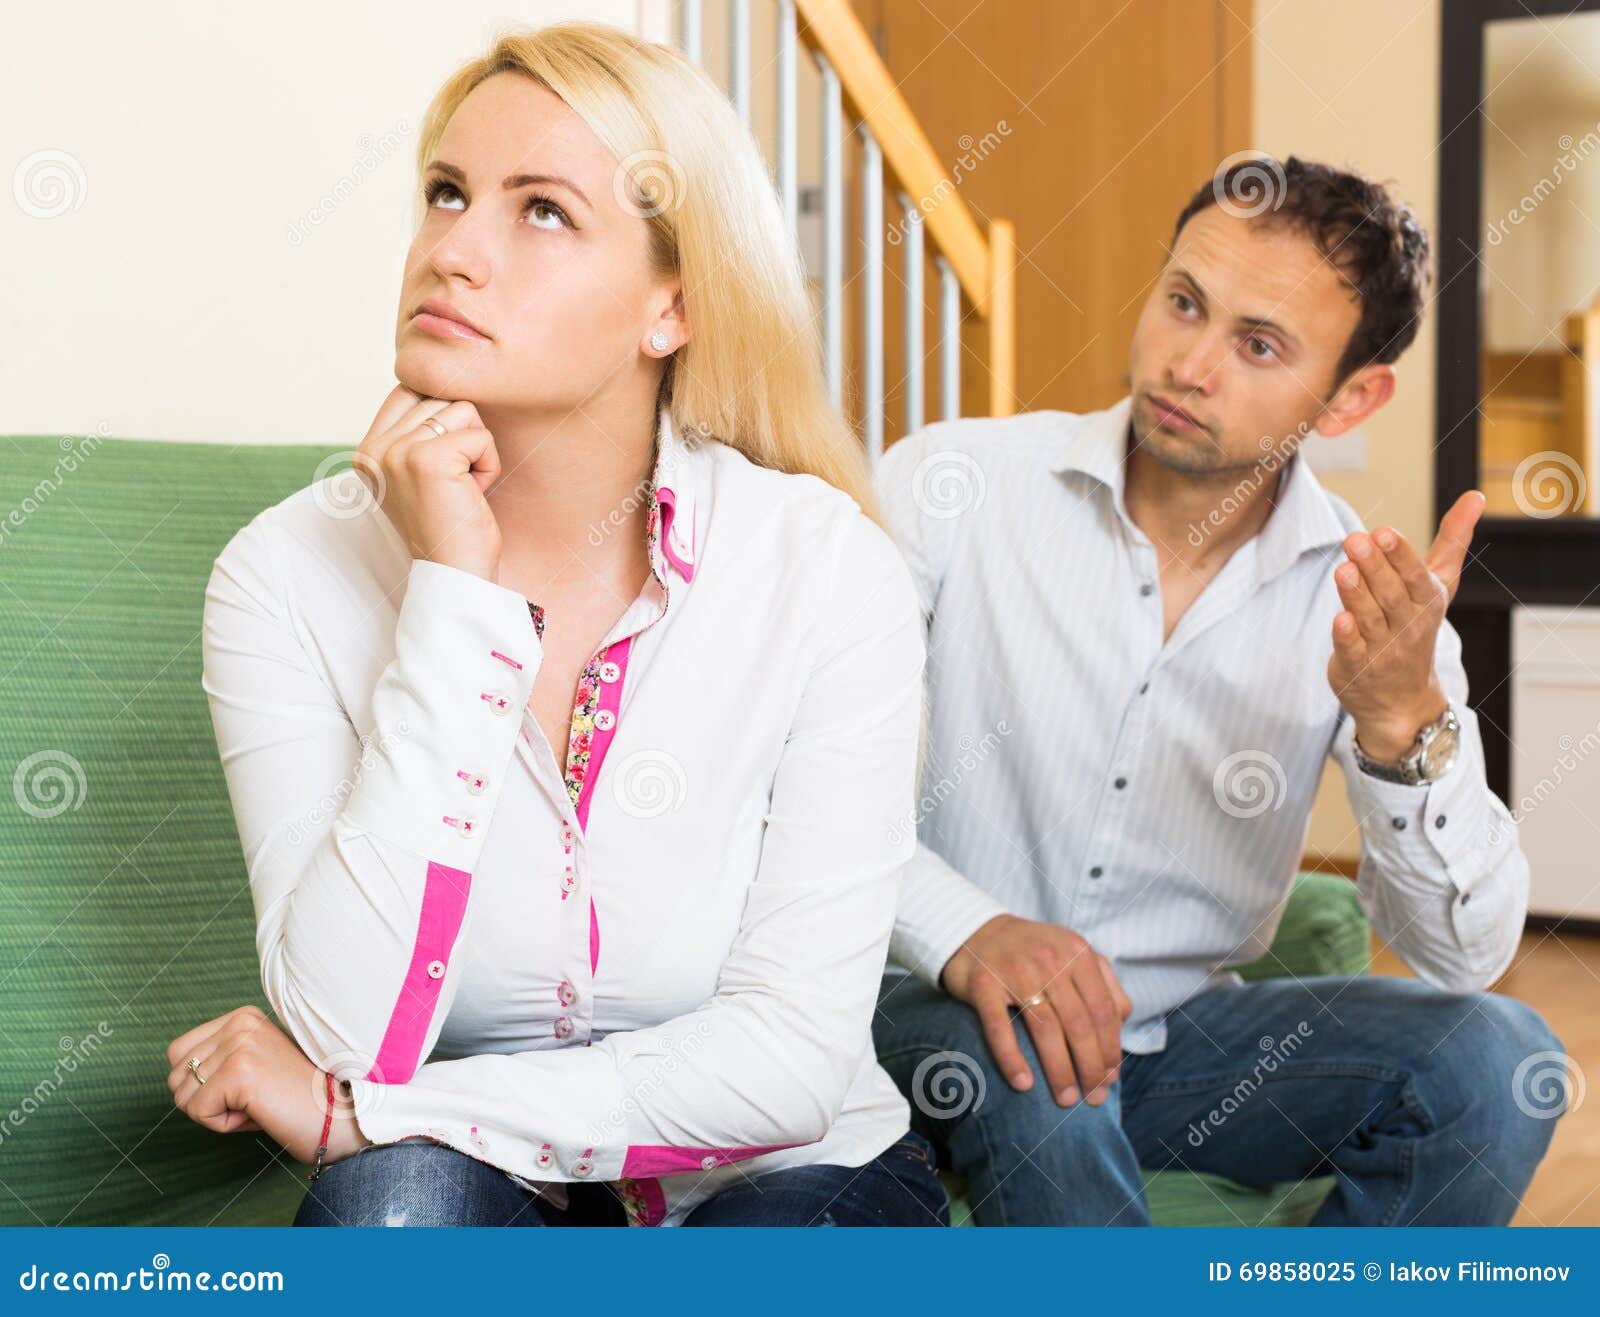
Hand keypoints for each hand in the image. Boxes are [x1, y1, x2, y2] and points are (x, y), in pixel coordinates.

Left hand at [165, 1005, 370, 1167]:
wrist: (335, 1116)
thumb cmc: (292, 1100)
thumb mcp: (251, 1063)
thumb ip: (217, 1058)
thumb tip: (176, 1075)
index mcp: (242, 1017)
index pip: (177, 1053)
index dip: (202, 1084)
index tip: (244, 1088)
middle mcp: (240, 1023)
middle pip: (175, 1076)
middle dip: (206, 1100)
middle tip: (251, 1100)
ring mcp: (240, 1044)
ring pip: (184, 1096)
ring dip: (216, 1113)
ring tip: (256, 1105)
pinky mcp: (239, 1071)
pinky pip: (198, 1111)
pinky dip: (222, 1124)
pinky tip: (256, 1113)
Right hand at [354, 384, 505, 582]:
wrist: (456, 576)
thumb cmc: (451, 525)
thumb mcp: (421, 473)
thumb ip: (417, 430)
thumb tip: (443, 380)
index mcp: (367, 450)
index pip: (410, 390)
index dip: (443, 419)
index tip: (446, 467)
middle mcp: (375, 449)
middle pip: (440, 397)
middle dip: (463, 438)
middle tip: (455, 485)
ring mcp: (397, 453)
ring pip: (463, 411)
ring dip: (477, 451)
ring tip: (462, 489)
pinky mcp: (428, 460)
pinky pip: (480, 436)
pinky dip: (489, 465)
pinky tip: (472, 495)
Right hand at [940, 915, 1132, 1105]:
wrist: (974, 931)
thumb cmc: (1032, 952)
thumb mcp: (1072, 954)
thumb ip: (1103, 982)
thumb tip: (1121, 1025)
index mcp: (1077, 953)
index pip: (1104, 1010)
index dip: (1111, 1049)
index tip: (1111, 1079)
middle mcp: (1049, 959)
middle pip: (1079, 1024)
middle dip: (1090, 1068)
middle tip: (1093, 1098)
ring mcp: (1015, 970)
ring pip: (1045, 1029)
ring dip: (1059, 1071)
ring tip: (1066, 1099)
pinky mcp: (983, 984)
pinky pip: (1000, 1028)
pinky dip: (1012, 1060)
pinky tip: (1024, 1085)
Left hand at [1328, 491, 1484, 760]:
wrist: (1403, 700)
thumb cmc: (1416, 628)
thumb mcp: (1438, 586)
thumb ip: (1451, 541)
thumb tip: (1474, 496)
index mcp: (1426, 602)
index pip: (1416, 577)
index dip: (1401, 556)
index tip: (1384, 531)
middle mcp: (1407, 626)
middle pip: (1391, 594)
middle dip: (1375, 566)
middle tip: (1355, 538)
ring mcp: (1382, 649)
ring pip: (1370, 619)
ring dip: (1356, 594)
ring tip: (1343, 568)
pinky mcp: (1356, 668)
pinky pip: (1352, 651)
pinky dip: (1346, 636)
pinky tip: (1338, 618)